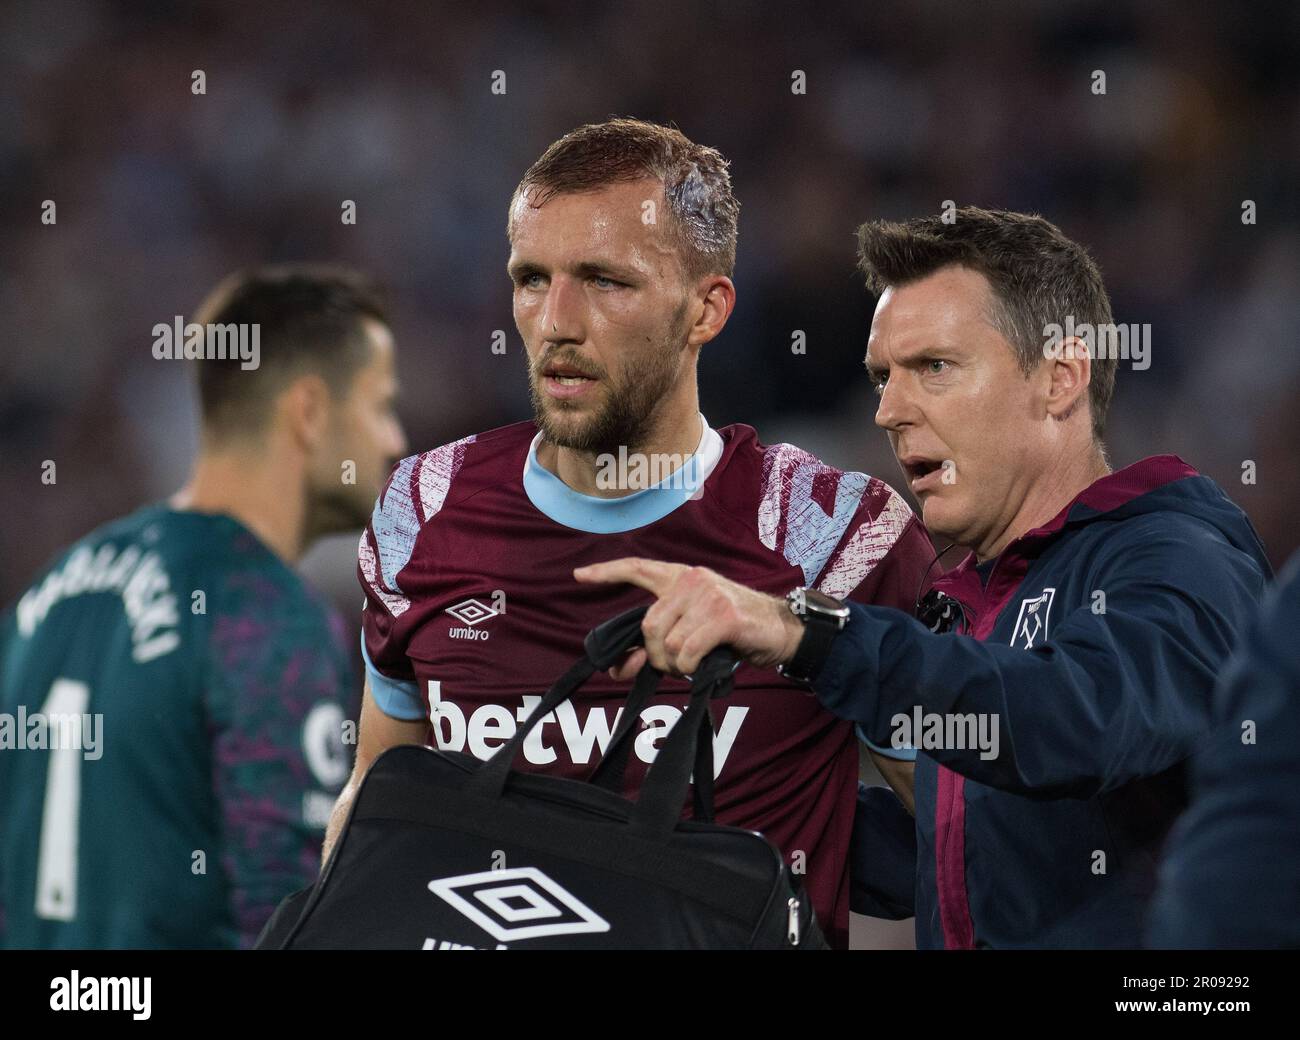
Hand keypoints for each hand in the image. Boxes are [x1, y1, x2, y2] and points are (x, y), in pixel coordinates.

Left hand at [573, 558, 804, 679]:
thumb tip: (616, 669)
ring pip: (667, 643)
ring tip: (694, 664)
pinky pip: (688, 652)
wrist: (780, 630)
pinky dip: (690, 668)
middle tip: (675, 665)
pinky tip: (702, 666)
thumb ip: (653, 646)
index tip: (579, 576)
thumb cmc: (733, 631)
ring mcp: (708, 595)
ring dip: (676, 666)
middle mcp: (692, 580)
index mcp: (681, 578)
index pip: (638, 568)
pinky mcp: (724, 616)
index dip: (607, 573)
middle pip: (649, 625)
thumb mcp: (691, 632)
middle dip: (655, 656)